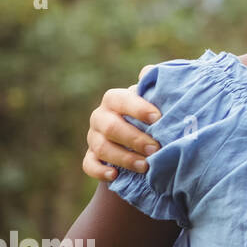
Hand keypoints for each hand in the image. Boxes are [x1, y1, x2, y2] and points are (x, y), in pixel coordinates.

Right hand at [82, 66, 161, 180]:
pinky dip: (99, 171)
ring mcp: (94, 137)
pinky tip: (114, 176)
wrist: (140, 136)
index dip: (137, 108)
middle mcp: (101, 117)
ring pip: (101, 148)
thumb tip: (150, 71)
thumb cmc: (150, 114)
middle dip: (134, 139)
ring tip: (145, 166)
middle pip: (111, 127)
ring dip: (124, 158)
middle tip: (156, 148)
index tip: (158, 118)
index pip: (120, 99)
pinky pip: (88, 165)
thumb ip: (154, 85)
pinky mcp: (91, 156)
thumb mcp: (154, 98)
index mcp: (115, 100)